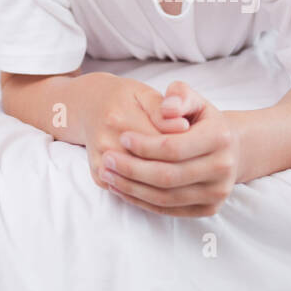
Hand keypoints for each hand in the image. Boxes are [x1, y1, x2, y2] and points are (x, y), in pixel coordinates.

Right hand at [82, 74, 189, 193]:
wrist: (88, 104)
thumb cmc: (124, 98)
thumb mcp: (145, 93)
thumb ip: (164, 108)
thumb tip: (182, 126)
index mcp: (120, 117)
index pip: (164, 144)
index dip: (187, 149)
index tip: (202, 147)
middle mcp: (106, 141)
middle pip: (154, 169)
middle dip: (182, 172)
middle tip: (200, 168)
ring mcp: (100, 161)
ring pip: (142, 187)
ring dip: (170, 189)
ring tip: (189, 182)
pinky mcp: (97, 175)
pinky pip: (129, 194)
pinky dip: (151, 197)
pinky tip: (168, 189)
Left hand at [101, 80, 238, 216]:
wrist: (228, 147)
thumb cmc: (200, 119)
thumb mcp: (192, 99)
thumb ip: (178, 95)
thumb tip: (167, 109)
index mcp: (219, 137)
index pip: (174, 147)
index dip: (145, 145)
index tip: (122, 138)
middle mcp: (223, 168)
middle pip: (168, 176)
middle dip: (133, 169)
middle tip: (107, 159)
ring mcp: (217, 192)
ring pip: (166, 197)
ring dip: (132, 188)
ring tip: (108, 175)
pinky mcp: (208, 209)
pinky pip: (170, 210)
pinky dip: (142, 202)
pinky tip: (122, 189)